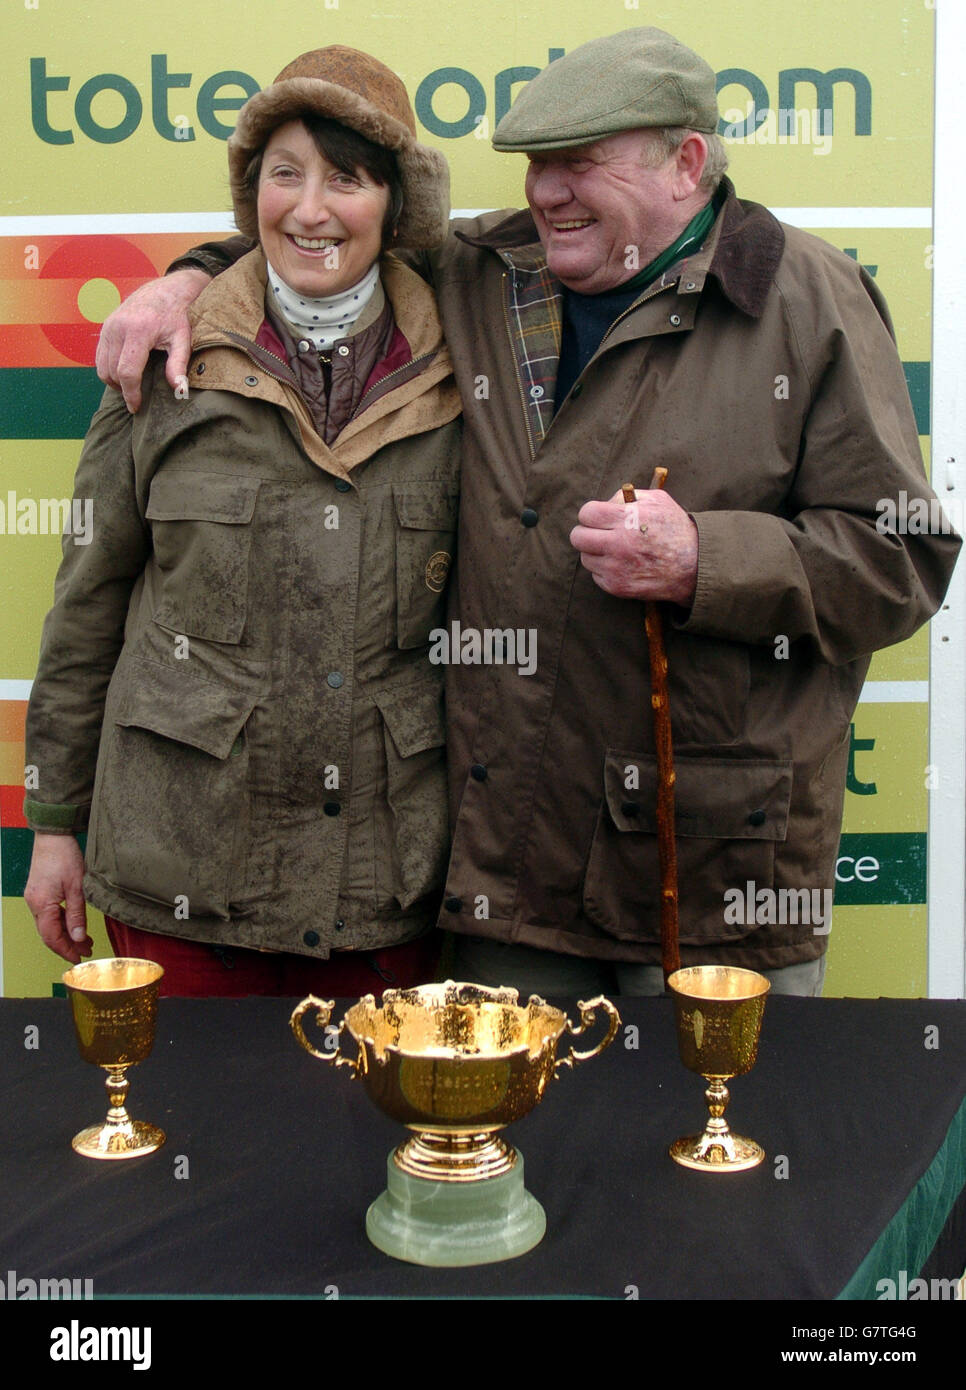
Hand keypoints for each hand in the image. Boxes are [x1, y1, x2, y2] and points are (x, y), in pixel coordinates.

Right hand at [24, 834, 92, 963]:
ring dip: (66, 934)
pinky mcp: (39, 893)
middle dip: (67, 945)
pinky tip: (75, 925)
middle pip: (49, 934)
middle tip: (86, 951)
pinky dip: (62, 922)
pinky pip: (49, 914)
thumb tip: (79, 937)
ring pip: (49, 925)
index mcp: (41, 904)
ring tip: (86, 940)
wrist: (52, 835)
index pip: (52, 937)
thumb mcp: (77, 886)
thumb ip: (77, 914)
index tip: (79, 959)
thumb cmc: (64, 856)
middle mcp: (34, 904)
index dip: (66, 950)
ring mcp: (35, 898)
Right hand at [95, 267, 210, 412]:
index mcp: (138, 331)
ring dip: (114, 381)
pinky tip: (123, 374)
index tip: (135, 407)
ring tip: (130, 388)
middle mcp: (118, 328)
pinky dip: (108, 369)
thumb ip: (178, 364)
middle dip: (123, 389)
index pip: (127, 371)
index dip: (130, 393)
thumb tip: (179, 389)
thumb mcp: (183, 339)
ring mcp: (108, 326)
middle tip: (136, 400)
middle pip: (112, 371)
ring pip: (102, 366)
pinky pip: (100, 356)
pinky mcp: (105, 327)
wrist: (166, 291)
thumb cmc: (177, 316)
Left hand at [570, 488, 698, 605]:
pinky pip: (596, 576)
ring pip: (585, 558)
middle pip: (577, 537)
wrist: (695, 566)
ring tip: (616, 551)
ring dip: (596, 553)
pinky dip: (605, 571)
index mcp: (626, 518)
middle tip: (599, 534)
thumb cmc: (675, 529)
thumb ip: (628, 496)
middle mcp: (618, 544)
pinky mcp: (617, 586)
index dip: (591, 515)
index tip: (599, 518)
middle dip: (586, 533)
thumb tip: (606, 503)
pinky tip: (623, 566)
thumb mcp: (658, 500)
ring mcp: (616, 568)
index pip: (586, 513)